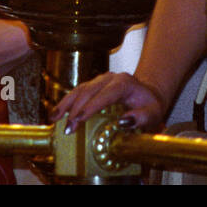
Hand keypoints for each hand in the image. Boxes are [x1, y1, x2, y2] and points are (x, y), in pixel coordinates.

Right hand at [51, 72, 166, 134]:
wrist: (146, 95)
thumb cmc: (149, 105)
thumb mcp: (153, 113)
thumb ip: (142, 117)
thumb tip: (124, 121)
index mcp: (124, 83)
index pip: (105, 93)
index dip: (91, 106)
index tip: (79, 120)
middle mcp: (110, 78)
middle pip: (89, 90)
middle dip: (75, 109)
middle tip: (67, 127)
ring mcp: (99, 81)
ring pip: (79, 89)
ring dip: (66, 104)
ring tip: (53, 118)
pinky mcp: (92, 86)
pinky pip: (77, 92)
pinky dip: (65, 103)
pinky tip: (56, 114)